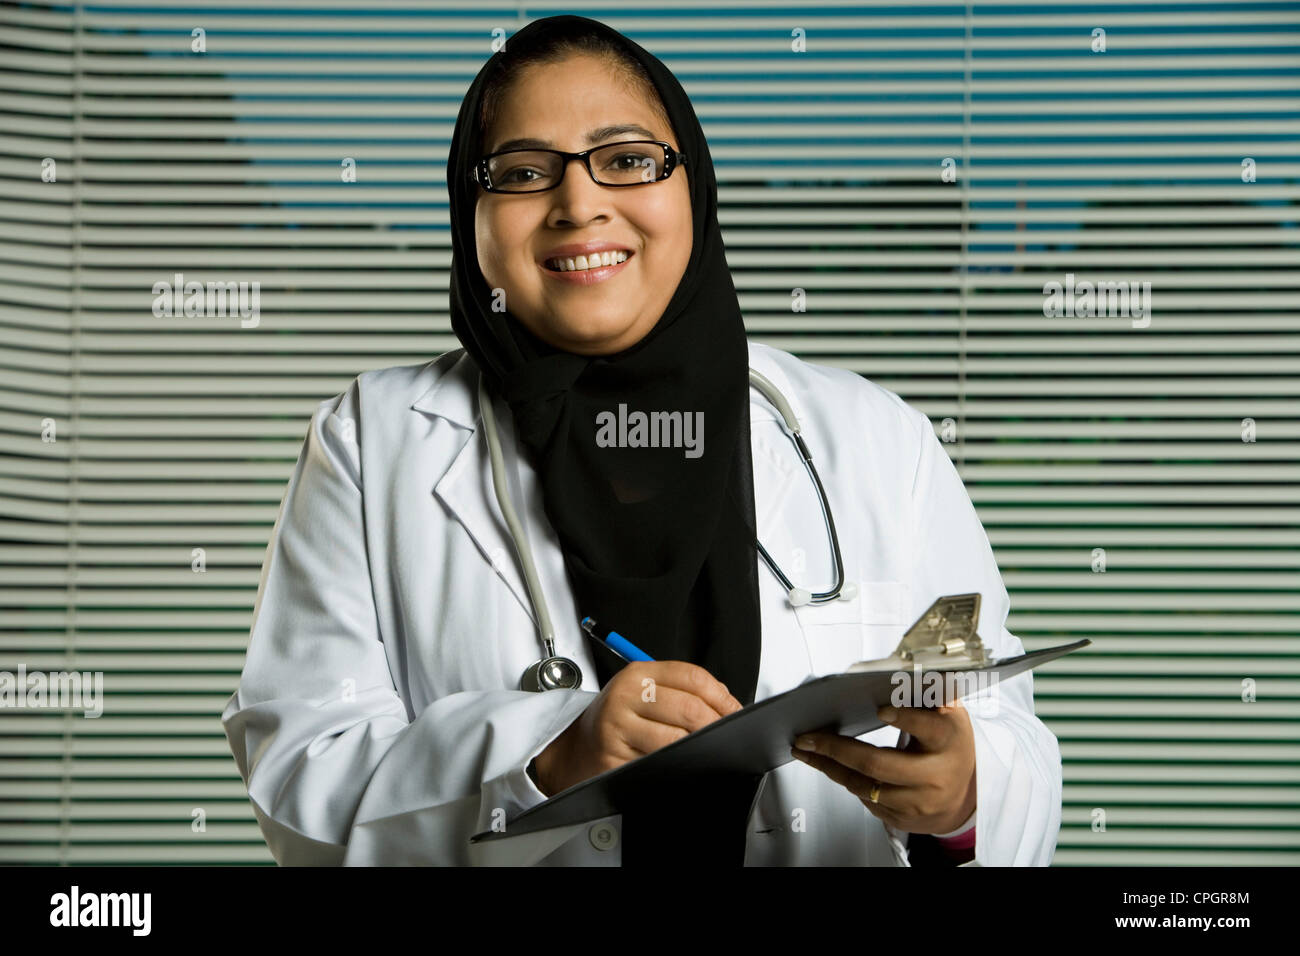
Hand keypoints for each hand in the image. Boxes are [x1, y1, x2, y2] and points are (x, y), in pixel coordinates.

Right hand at [531, 661, 742, 796]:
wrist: (575, 748)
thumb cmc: (618, 719)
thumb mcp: (643, 693)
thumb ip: (680, 691)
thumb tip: (727, 705)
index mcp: (638, 674)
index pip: (692, 677)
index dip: (722, 696)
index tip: (736, 712)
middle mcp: (626, 696)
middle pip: (690, 708)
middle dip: (716, 725)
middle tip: (727, 736)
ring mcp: (618, 728)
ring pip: (677, 740)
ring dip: (698, 749)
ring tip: (706, 751)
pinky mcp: (614, 757)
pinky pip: (659, 763)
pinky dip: (677, 766)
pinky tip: (680, 764)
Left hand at [788, 700, 975, 834]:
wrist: (967, 797)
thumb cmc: (950, 747)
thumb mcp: (950, 717)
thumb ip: (929, 696)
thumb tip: (900, 673)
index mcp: (948, 742)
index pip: (929, 728)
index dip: (906, 719)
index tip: (882, 710)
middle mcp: (934, 776)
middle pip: (878, 763)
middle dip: (836, 749)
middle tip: (808, 737)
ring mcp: (918, 801)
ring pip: (865, 786)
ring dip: (830, 767)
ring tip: (806, 751)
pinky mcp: (903, 818)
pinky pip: (867, 800)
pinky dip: (845, 781)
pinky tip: (829, 766)